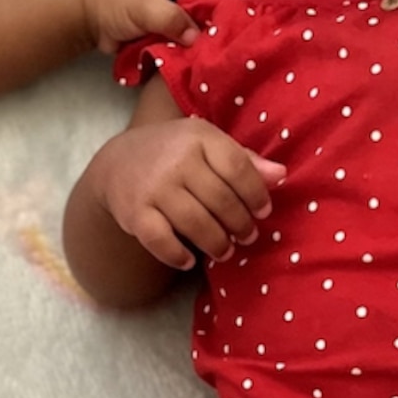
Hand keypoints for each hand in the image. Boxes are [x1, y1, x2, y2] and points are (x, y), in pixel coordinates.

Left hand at [81, 0, 207, 53]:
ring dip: (181, 40)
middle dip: (192, 26)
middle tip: (189, 43)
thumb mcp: (144, 7)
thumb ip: (172, 19)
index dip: (203, 4)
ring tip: (177, 51)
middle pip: (197, 8)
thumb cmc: (111, 2)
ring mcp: (165, 8)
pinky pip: (174, 38)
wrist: (84, 19)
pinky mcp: (158, 27)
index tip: (197, 26)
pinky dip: (172, 47)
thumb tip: (196, 37)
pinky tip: (170, 56)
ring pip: (186, 26)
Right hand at [88, 115, 285, 270]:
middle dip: (240, 224)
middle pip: (221, 200)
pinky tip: (188, 261)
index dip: (256, 194)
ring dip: (216, 243)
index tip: (262, 212)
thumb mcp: (207, 146)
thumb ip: (243, 160)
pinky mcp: (134, 212)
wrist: (117, 162)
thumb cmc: (174, 155)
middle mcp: (175, 160)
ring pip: (196, 224)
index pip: (238, 168)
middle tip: (246, 237)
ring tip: (224, 250)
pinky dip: (178, 256)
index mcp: (198, 137)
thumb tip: (280, 176)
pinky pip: (161, 241)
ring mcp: (153, 187)